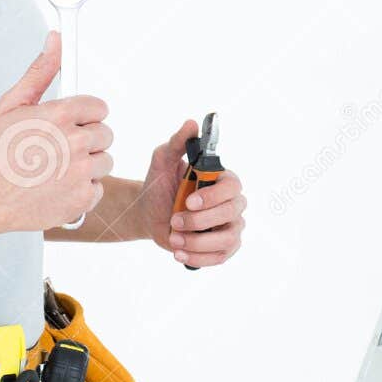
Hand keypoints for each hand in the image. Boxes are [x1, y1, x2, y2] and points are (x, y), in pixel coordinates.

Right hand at [0, 32, 113, 235]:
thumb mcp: (12, 104)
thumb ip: (40, 71)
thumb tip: (56, 41)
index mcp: (60, 114)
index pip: (99, 107)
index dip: (85, 116)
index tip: (73, 124)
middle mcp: (74, 142)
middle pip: (105, 134)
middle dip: (86, 140)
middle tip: (60, 149)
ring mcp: (80, 172)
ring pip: (104, 161)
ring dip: (87, 165)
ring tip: (56, 169)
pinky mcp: (82, 198)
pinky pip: (98, 188)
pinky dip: (82, 190)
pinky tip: (58, 187)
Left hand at [139, 120, 246, 268]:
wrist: (148, 214)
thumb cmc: (159, 185)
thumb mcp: (162, 160)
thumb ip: (177, 142)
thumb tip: (191, 124)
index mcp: (222, 179)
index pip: (232, 185)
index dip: (213, 195)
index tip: (188, 200)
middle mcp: (231, 203)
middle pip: (233, 213)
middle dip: (201, 221)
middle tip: (175, 220)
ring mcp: (229, 227)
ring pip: (228, 239)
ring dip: (198, 242)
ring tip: (175, 239)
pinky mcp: (223, 248)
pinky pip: (221, 257)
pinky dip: (199, 257)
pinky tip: (179, 253)